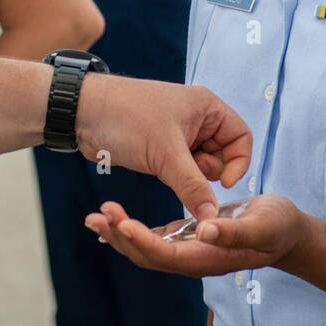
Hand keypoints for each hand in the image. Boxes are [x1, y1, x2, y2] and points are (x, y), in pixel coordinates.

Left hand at [75, 76, 251, 219]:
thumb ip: (193, 186)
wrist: (84, 112)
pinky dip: (174, 178)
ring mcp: (178, 134)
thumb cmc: (126, 117)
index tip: (221, 184)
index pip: (241, 138)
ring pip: (199, 167)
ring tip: (165, 169)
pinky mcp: (161, 148)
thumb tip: (212, 218)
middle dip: (207, 172)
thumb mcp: (165, 153)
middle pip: (222, 156)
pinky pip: (180, 169)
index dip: (237, 163)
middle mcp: (197, 119)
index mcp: (207, 107)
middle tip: (184, 173)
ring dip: (187, 177)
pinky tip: (158, 174)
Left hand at [84, 195, 301, 277]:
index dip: (143, 241)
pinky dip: (130, 227)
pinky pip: (152, 237)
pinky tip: (114, 217)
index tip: (122, 223)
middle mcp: (193, 257)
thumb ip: (235, 230)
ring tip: (97, 216)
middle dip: (121, 237)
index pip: (167, 255)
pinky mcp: (186, 236)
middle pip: (148, 255)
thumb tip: (206, 230)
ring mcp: (187, 248)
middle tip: (98, 216)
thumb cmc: (277, 225)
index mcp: (209, 256)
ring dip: (119, 232)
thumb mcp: (263, 224)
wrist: (283, 228)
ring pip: (145, 247)